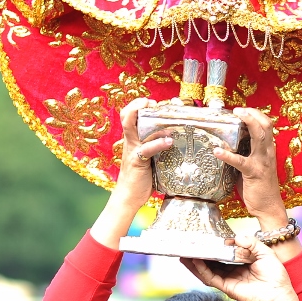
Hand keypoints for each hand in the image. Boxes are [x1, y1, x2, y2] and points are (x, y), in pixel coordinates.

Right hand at [90, 98, 174, 248]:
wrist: (129, 197)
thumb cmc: (141, 177)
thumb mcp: (148, 157)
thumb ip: (156, 145)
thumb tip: (174, 137)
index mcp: (132, 139)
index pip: (129, 115)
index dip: (138, 105)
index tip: (153, 103)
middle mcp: (130, 141)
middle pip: (127, 115)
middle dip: (139, 105)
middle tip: (154, 104)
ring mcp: (132, 150)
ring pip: (133, 128)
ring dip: (151, 122)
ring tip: (166, 122)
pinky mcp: (137, 162)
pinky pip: (146, 149)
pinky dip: (158, 143)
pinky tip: (169, 142)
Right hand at [182, 234, 301, 300]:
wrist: (279, 295)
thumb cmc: (276, 276)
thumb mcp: (265, 253)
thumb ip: (251, 243)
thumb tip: (235, 237)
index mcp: (242, 262)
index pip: (224, 253)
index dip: (214, 246)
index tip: (204, 238)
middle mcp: (233, 271)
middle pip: (212, 262)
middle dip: (200, 255)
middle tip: (188, 246)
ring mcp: (229, 280)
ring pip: (208, 271)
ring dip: (196, 263)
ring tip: (184, 255)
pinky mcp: (227, 288)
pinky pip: (212, 278)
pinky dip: (202, 271)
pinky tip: (196, 262)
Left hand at [215, 109, 287, 229]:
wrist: (269, 207)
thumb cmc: (259, 187)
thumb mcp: (254, 164)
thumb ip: (246, 152)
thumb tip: (228, 142)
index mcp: (268, 149)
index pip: (267, 125)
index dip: (256, 114)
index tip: (242, 110)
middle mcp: (268, 152)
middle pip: (266, 125)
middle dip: (252, 114)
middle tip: (237, 109)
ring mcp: (262, 162)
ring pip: (259, 136)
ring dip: (248, 123)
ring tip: (235, 115)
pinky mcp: (253, 173)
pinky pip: (240, 161)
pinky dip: (228, 155)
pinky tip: (217, 151)